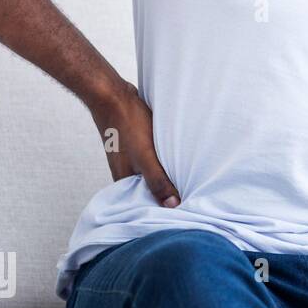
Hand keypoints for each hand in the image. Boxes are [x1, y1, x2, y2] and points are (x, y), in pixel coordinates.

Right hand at [87, 80, 180, 207]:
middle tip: (193, 196)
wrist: (113, 96)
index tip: (184, 211)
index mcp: (123, 181)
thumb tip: (172, 205)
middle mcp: (126, 173)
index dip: (163, 207)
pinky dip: (165, 162)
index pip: (145, 203)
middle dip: (168, 192)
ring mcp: (131, 159)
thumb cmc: (127, 125)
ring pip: (154, 173)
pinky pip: (154, 160)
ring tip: (191, 181)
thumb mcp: (145, 157)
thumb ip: (157, 181)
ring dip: (169, 175)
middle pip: (150, 189)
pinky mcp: (138, 147)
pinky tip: (180, 161)